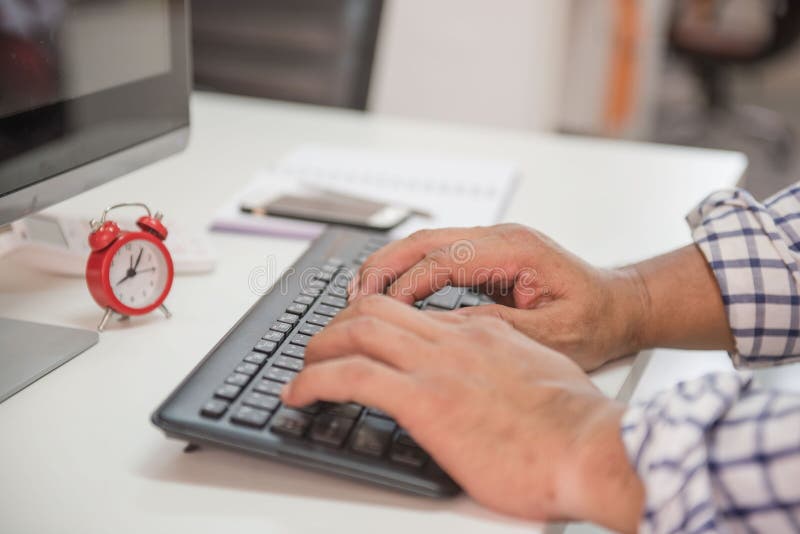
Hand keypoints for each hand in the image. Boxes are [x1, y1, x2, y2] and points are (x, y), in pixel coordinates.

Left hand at [281, 296, 642, 530]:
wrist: (594, 448)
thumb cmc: (577, 427)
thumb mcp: (539, 378)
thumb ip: (506, 367)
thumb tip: (486, 380)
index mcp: (483, 333)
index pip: (415, 313)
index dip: (378, 320)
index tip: (361, 338)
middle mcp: (455, 340)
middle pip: (377, 309)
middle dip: (339, 324)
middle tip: (321, 347)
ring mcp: (438, 367)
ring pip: (357, 332)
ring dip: (319, 347)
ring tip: (301, 369)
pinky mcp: (425, 401)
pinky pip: (351, 377)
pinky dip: (314, 381)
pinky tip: (297, 394)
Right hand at [348, 225, 648, 369]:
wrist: (622, 306)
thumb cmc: (597, 321)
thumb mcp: (553, 336)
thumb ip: (498, 330)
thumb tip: (442, 329)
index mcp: (515, 250)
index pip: (444, 258)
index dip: (405, 284)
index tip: (378, 311)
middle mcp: (500, 238)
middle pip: (426, 240)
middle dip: (384, 267)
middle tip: (353, 299)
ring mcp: (493, 243)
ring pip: (427, 244)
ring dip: (391, 267)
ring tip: (361, 297)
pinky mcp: (489, 256)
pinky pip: (438, 256)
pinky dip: (409, 272)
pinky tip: (392, 293)